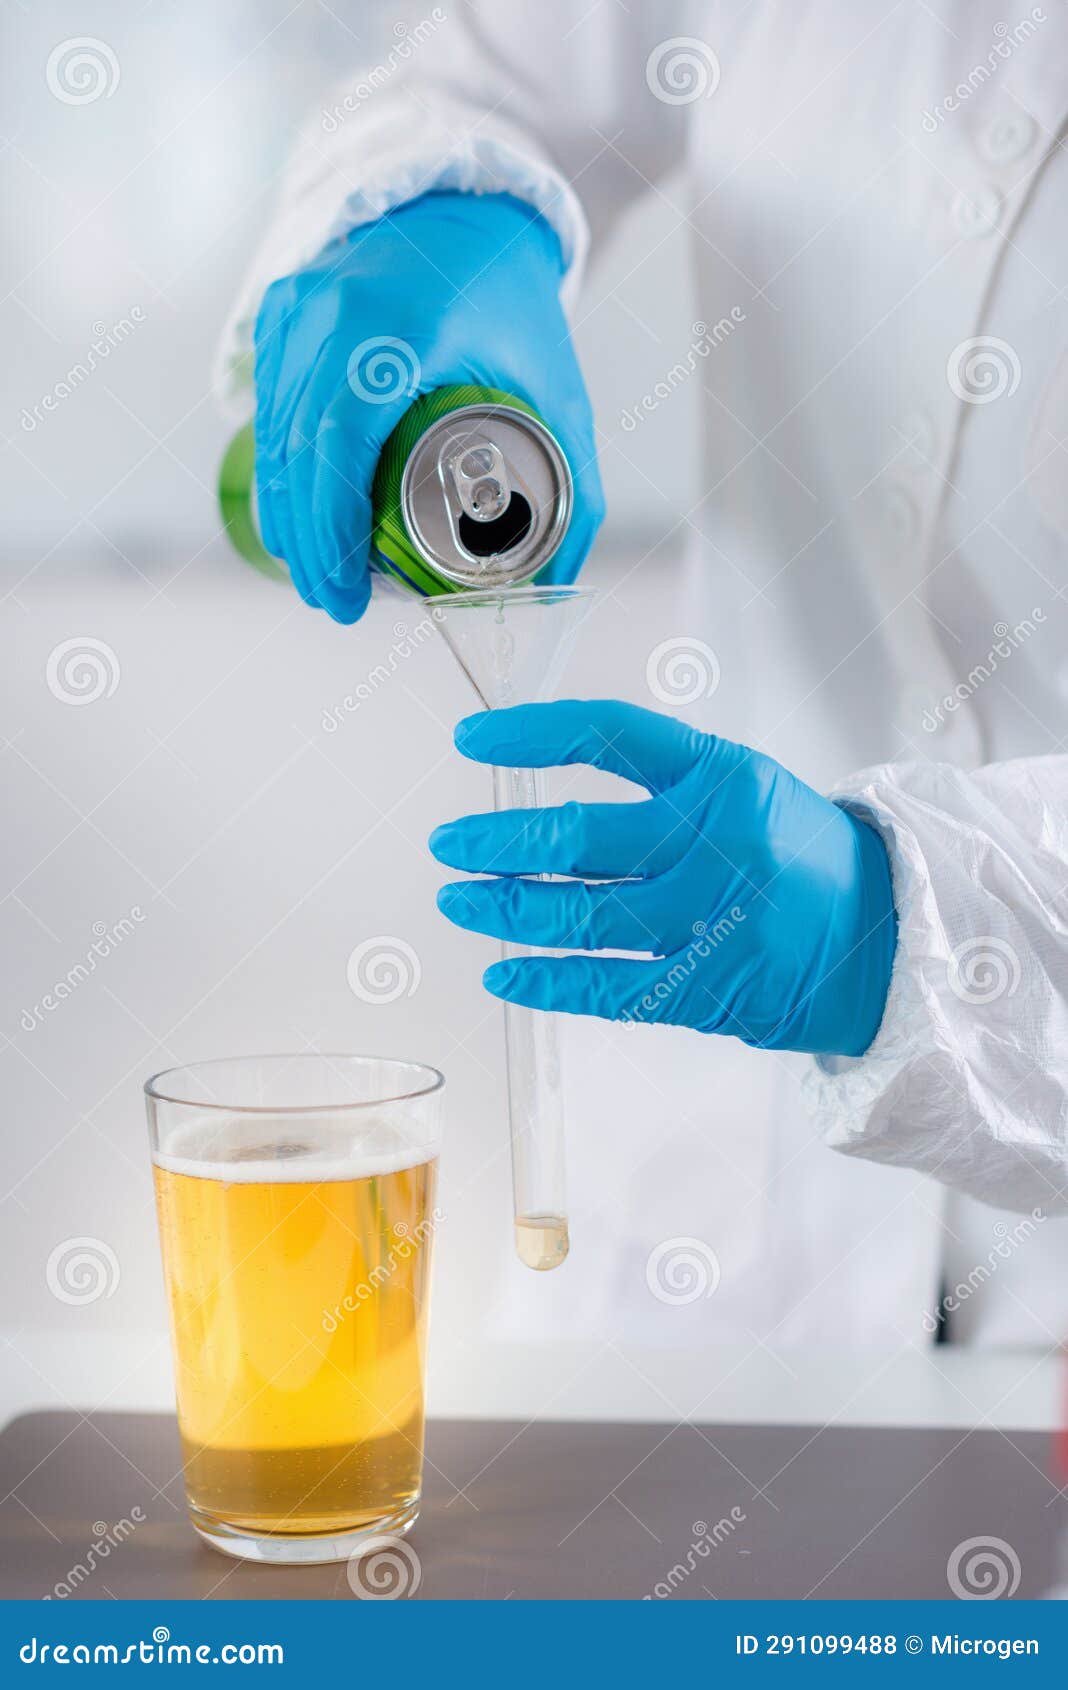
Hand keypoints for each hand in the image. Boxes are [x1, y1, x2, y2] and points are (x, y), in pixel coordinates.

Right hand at [253, 192, 602, 622]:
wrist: (472, 209)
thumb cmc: (516, 306)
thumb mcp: (562, 393)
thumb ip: (577, 488)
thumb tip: (558, 581)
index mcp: (402, 330)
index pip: (341, 445)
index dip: (334, 533)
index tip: (347, 593)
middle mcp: (336, 311)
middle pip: (298, 452)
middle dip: (308, 543)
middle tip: (332, 602)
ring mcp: (300, 305)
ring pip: (273, 433)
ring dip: (285, 514)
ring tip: (312, 574)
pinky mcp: (282, 307)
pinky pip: (267, 403)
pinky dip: (279, 466)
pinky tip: (294, 516)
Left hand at [430, 700, 896, 1056]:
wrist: (892, 936)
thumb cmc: (804, 855)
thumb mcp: (748, 787)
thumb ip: (662, 785)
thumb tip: (548, 796)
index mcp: (722, 774)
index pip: (607, 735)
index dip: (528, 733)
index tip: (469, 737)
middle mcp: (714, 840)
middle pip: (576, 837)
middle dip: (494, 841)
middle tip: (448, 844)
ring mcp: (711, 918)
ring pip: (579, 915)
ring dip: (505, 908)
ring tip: (460, 900)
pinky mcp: (708, 987)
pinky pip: (606, 986)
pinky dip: (545, 982)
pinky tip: (503, 973)